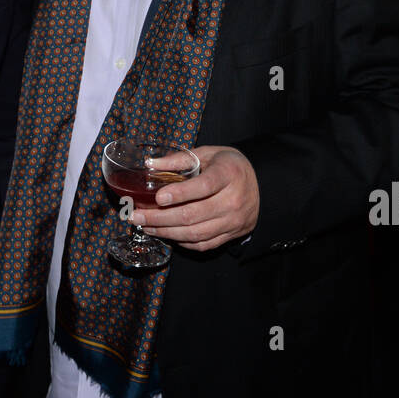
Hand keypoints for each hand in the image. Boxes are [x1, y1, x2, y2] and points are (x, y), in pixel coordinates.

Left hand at [131, 146, 259, 251]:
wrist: (262, 186)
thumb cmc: (229, 166)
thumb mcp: (208, 154)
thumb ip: (180, 159)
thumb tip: (150, 164)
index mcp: (229, 174)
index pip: (203, 187)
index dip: (180, 194)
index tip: (158, 197)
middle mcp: (233, 200)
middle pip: (192, 215)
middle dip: (160, 218)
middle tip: (136, 216)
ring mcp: (233, 221)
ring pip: (194, 233)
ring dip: (166, 232)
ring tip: (146, 226)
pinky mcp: (231, 235)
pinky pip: (203, 244)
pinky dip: (182, 242)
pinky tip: (166, 234)